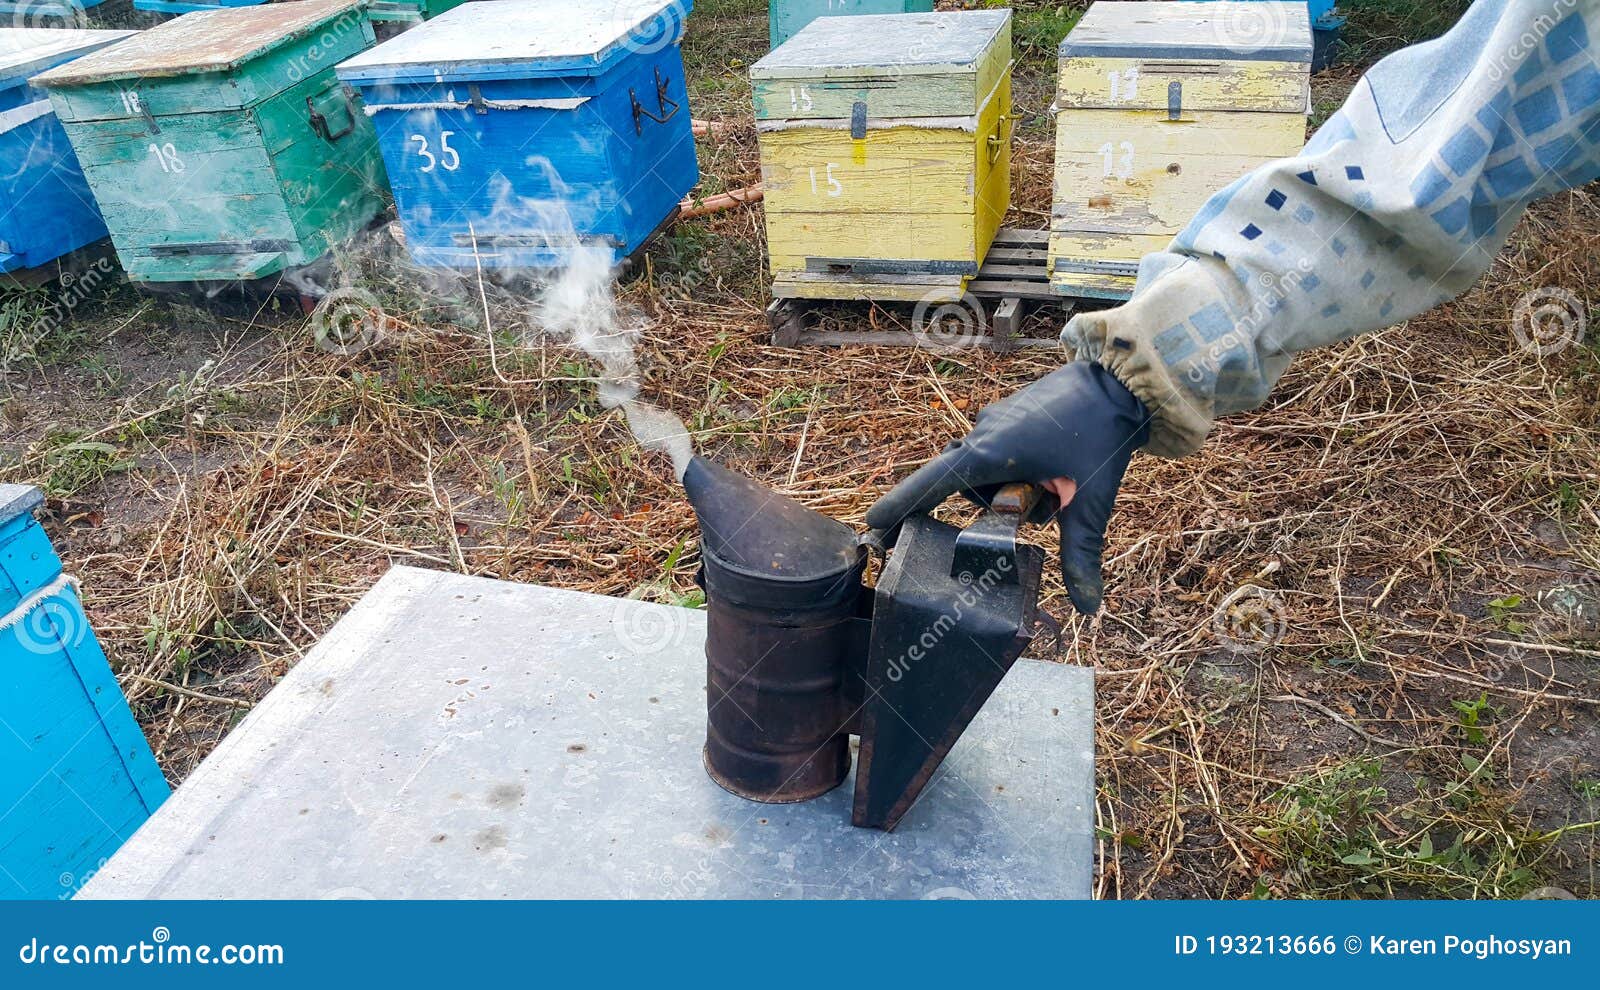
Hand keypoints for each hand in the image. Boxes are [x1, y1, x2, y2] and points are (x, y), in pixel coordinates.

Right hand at [866, 362, 1147, 613]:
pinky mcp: (1008, 414)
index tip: (872, 527)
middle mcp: (982, 433)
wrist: (1122, 380)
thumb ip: (1081, 552)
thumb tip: (1087, 608)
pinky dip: (1020, 468)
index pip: (930, 486)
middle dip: (995, 506)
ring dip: (1013, 488)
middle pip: (965, 487)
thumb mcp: (1090, 500)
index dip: (899, 507)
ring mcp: (994, 420)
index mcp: (989, 453)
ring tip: (1058, 485)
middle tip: (1039, 503)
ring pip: (986, 473)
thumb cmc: (1101, 434)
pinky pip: (999, 452)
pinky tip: (1056, 467)